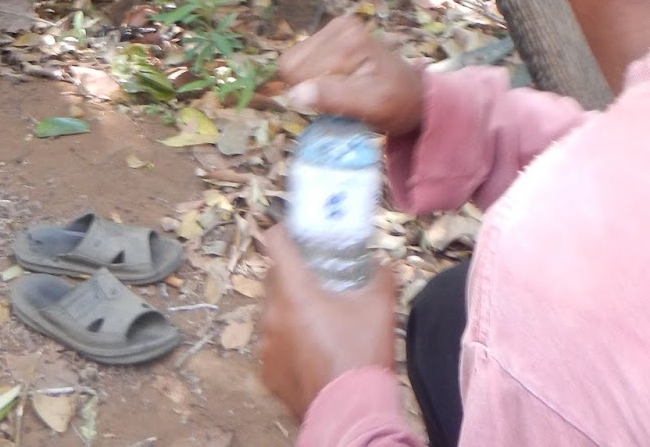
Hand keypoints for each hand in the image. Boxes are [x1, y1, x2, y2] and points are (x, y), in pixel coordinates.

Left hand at [260, 224, 396, 420]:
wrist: (352, 415)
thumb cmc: (362, 355)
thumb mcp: (380, 307)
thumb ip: (381, 276)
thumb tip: (383, 263)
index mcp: (294, 290)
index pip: (274, 242)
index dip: (285, 233)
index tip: (299, 236)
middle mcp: (272, 314)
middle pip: (273, 278)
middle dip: (292, 275)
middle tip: (318, 281)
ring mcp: (266, 345)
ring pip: (272, 313)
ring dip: (289, 311)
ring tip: (318, 322)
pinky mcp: (267, 373)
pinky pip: (274, 346)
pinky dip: (288, 344)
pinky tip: (312, 353)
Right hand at [278, 15, 426, 137]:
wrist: (413, 95)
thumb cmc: (397, 103)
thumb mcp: (372, 106)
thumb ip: (334, 97)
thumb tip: (296, 94)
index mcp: (348, 39)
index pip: (297, 70)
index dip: (308, 93)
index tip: (333, 104)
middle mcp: (340, 25)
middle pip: (292, 63)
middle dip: (309, 86)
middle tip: (338, 97)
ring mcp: (336, 27)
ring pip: (294, 61)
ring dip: (310, 81)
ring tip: (339, 89)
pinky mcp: (333, 34)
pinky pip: (302, 58)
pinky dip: (313, 75)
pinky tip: (336, 80)